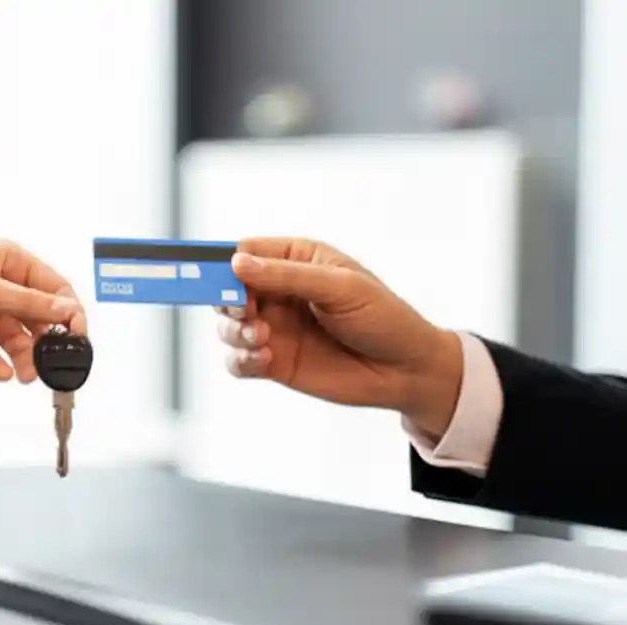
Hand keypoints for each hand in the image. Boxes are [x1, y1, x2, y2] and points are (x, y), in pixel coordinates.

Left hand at [0, 239, 85, 382]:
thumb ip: (25, 304)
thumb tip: (67, 312)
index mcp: (9, 260)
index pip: (53, 288)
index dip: (69, 313)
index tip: (78, 338)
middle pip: (36, 318)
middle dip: (45, 343)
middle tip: (50, 367)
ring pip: (14, 339)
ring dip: (22, 357)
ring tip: (24, 377)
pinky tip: (1, 374)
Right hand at [215, 237, 462, 436]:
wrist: (405, 371)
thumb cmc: (382, 318)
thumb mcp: (340, 287)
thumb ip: (287, 276)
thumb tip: (238, 265)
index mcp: (295, 259)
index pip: (245, 251)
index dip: (226, 263)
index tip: (220, 277)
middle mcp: (279, 292)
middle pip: (226, 288)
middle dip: (225, 300)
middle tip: (243, 310)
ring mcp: (275, 328)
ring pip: (227, 326)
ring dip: (234, 331)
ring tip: (263, 338)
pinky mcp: (275, 362)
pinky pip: (238, 360)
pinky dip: (241, 360)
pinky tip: (265, 359)